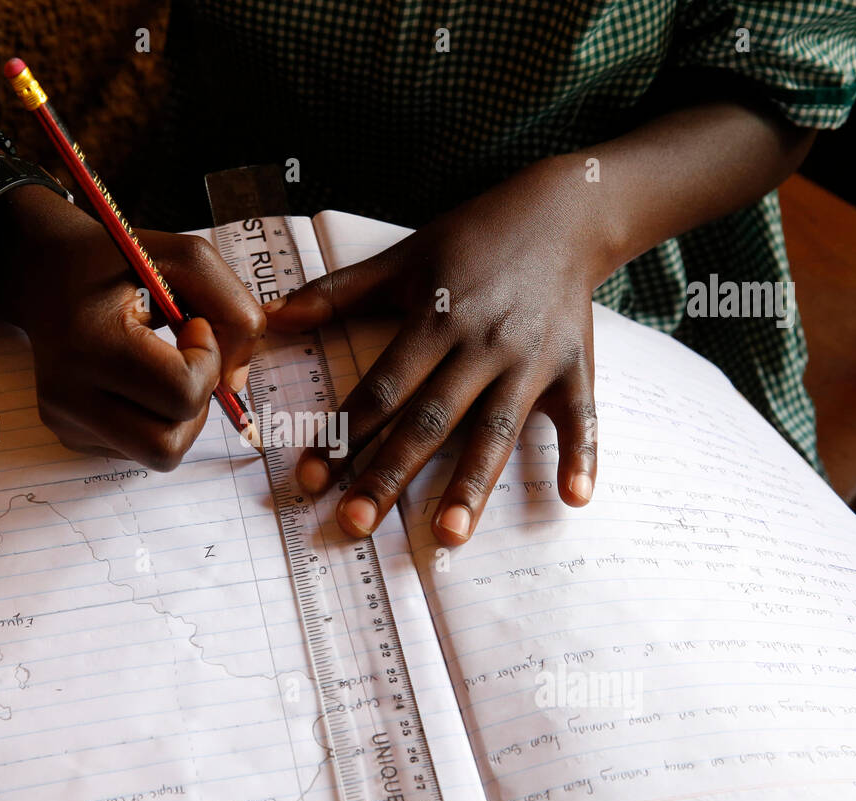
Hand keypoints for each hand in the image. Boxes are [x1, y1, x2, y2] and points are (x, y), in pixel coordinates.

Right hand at [0, 186, 264, 469]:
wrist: (44, 270)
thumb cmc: (117, 263)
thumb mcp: (187, 259)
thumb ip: (234, 311)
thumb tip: (236, 383)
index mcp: (91, 344)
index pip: (181, 392)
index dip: (208, 361)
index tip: (195, 325)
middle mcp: (68, 394)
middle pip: (167, 446)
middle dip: (196, 406)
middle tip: (188, 363)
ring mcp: (65, 420)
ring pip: (158, 455)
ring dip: (180, 417)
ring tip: (166, 371)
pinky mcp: (69, 434)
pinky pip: (137, 450)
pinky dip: (154, 420)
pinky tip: (138, 381)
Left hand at [264, 157, 607, 544]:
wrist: (564, 211)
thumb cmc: (474, 237)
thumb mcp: (405, 257)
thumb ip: (339, 293)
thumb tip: (273, 317)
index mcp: (436, 319)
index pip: (382, 388)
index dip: (343, 434)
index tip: (312, 479)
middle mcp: (482, 345)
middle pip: (430, 419)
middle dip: (391, 473)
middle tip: (356, 522)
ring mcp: (531, 361)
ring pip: (496, 430)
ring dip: (472, 484)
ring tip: (448, 535)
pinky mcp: (576, 368)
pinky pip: (580, 418)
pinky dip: (582, 456)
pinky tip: (574, 499)